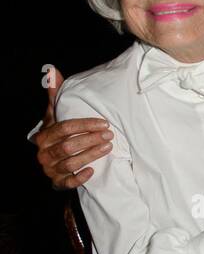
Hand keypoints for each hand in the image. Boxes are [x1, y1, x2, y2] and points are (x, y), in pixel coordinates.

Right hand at [35, 66, 112, 189]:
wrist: (54, 160)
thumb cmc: (58, 134)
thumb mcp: (56, 115)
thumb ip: (55, 95)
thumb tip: (52, 71)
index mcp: (43, 136)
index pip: (64, 128)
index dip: (85, 125)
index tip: (104, 122)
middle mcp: (43, 153)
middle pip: (68, 146)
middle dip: (91, 140)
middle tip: (110, 134)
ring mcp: (50, 169)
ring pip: (71, 162)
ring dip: (91, 155)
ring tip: (109, 147)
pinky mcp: (57, 182)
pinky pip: (67, 182)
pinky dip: (80, 177)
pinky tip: (93, 170)